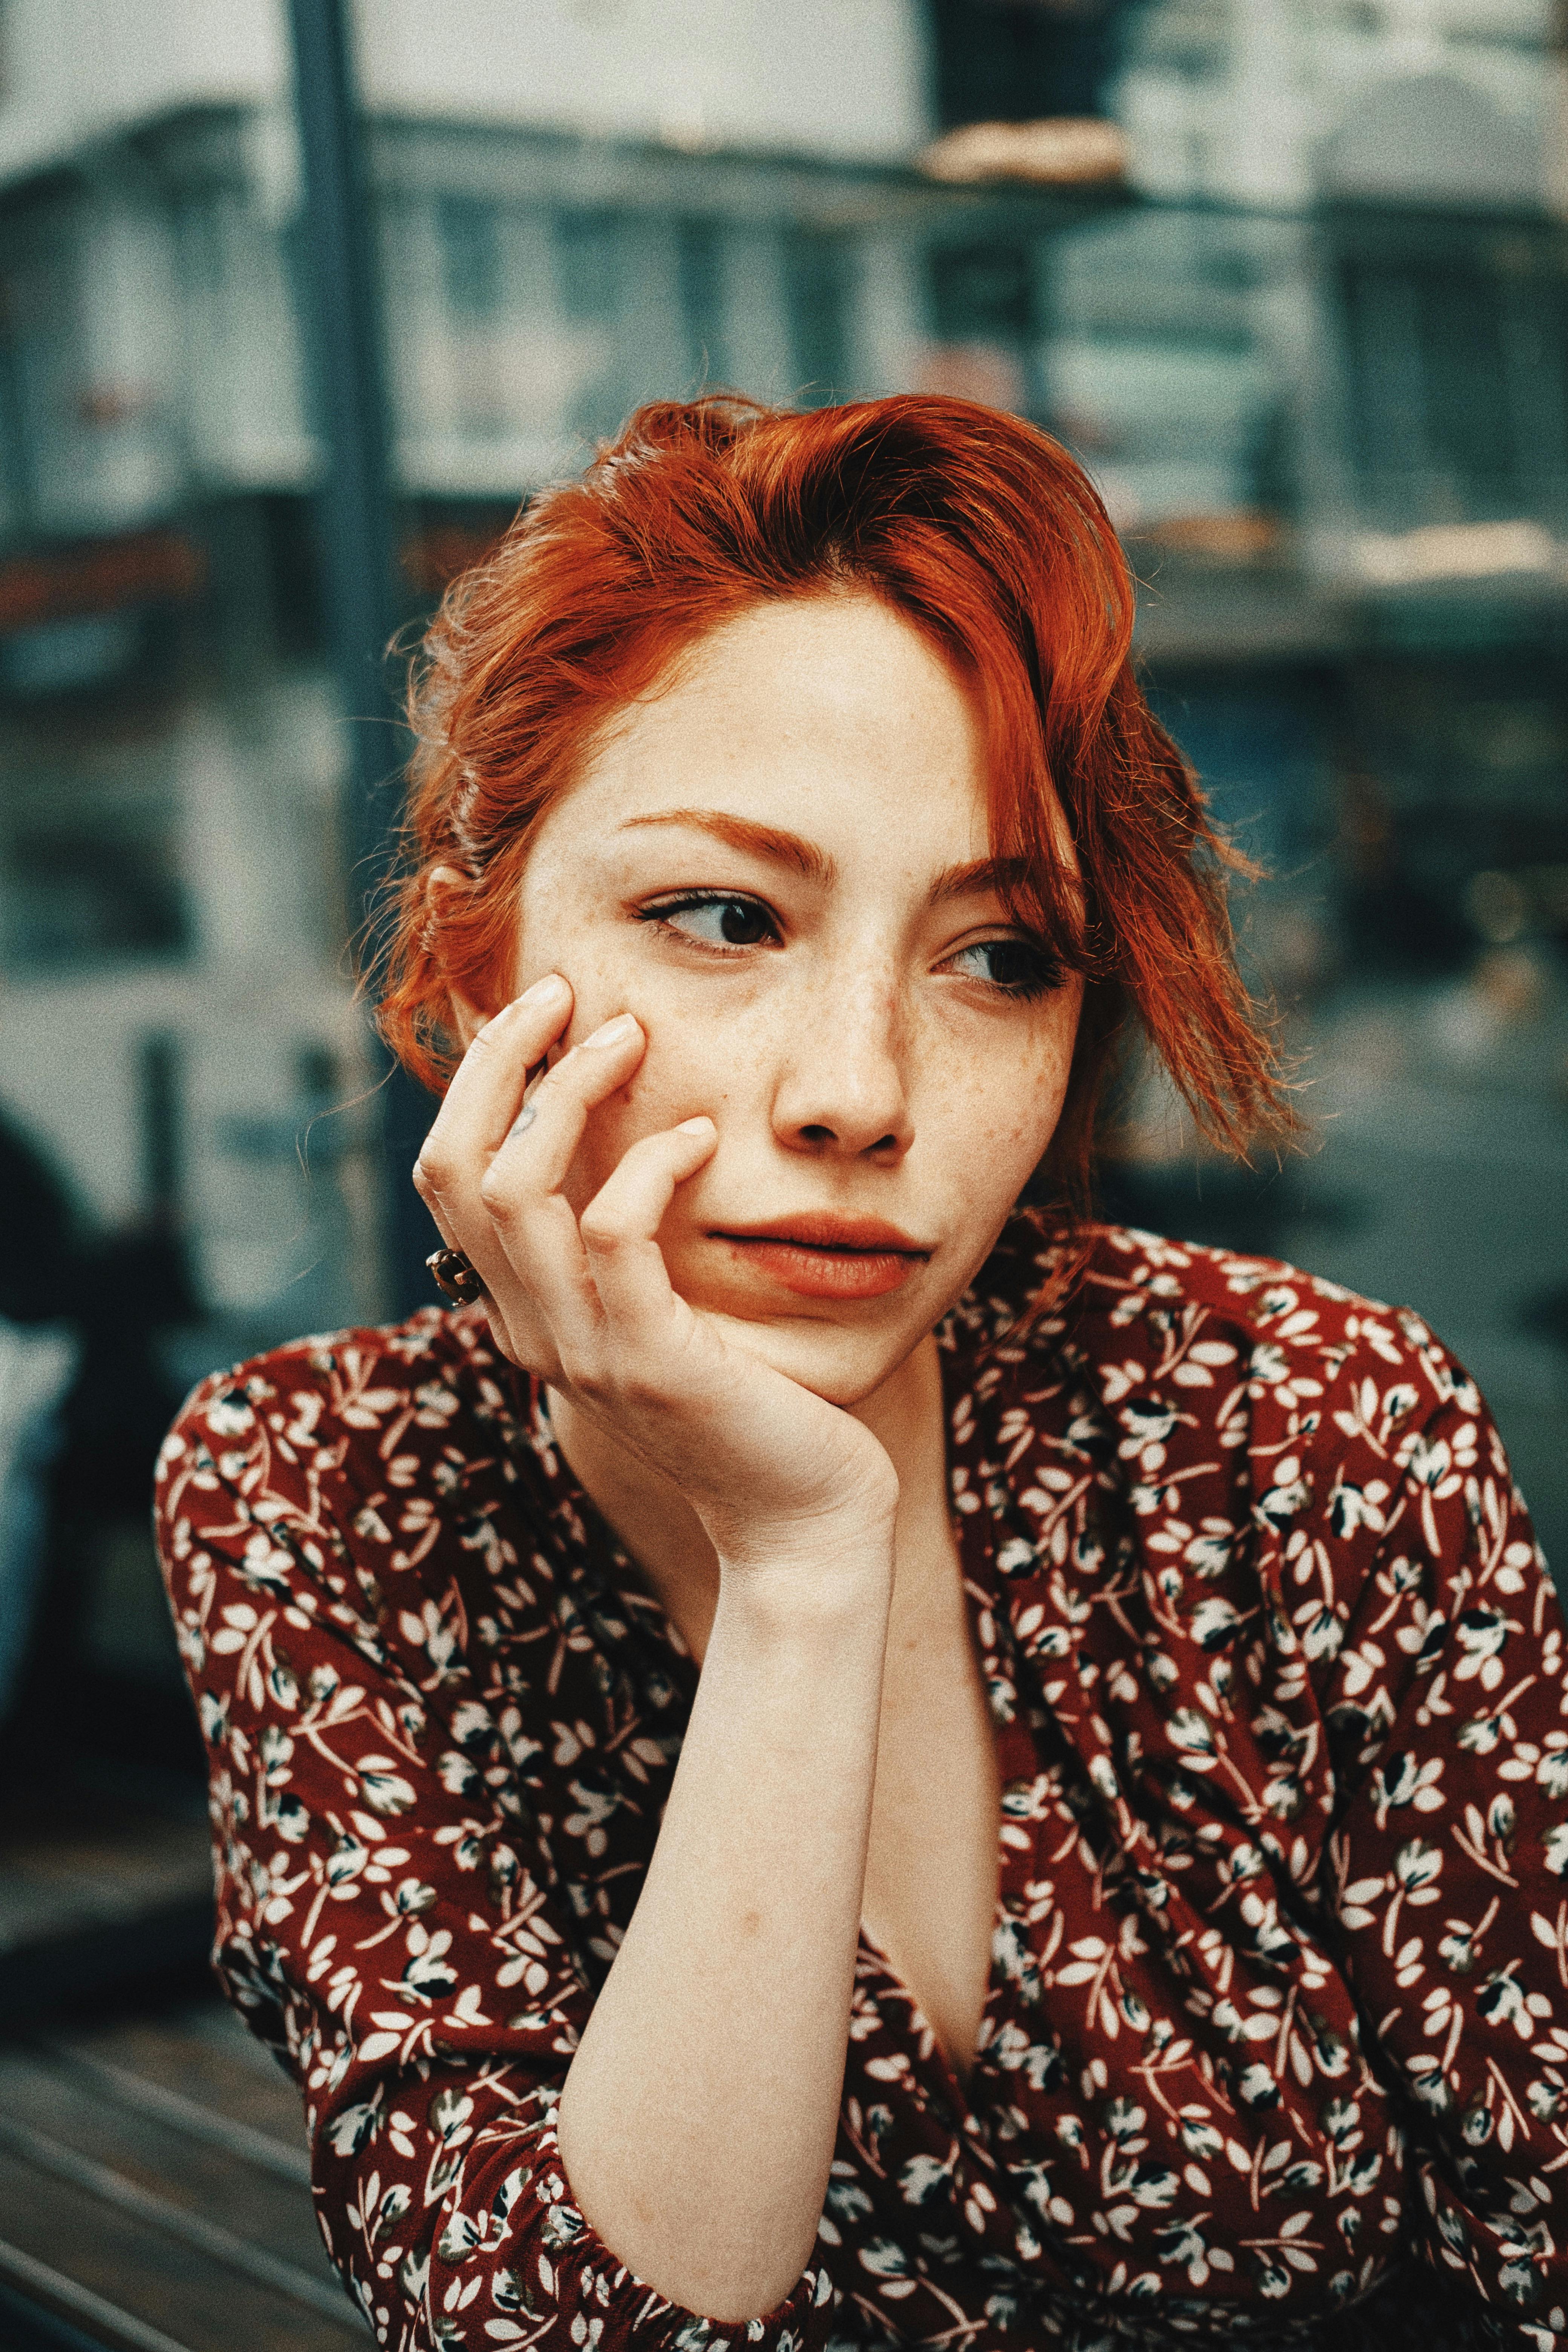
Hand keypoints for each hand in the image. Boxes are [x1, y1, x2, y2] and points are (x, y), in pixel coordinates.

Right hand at [412, 975, 898, 1566]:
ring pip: (516, 1191)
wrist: (802, 1518)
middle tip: (566, 992)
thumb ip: (625, 1245)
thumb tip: (620, 1133)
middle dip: (500, 1061)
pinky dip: (653, 1164)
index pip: (450, 1176)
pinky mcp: (650, 1361)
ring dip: (571, 1092)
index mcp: (523, 1312)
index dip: (480, 1079)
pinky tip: (702, 1137)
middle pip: (456, 1168)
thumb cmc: (753, 1400)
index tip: (541, 1008)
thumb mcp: (666, 1310)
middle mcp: (531, 1329)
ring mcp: (582, 1350)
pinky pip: (617, 1234)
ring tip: (632, 1037)